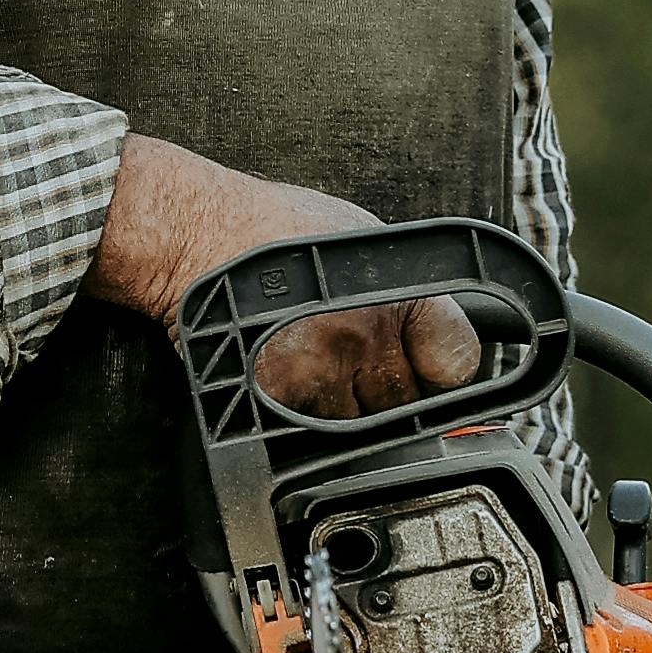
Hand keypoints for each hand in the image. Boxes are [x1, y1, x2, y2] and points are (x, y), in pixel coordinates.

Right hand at [88, 132, 481, 412]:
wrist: (193, 234)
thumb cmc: (267, 224)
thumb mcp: (358, 234)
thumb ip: (402, 285)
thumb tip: (430, 320)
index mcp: (402, 293)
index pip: (457, 361)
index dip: (441, 369)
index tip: (427, 369)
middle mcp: (370, 334)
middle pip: (405, 399)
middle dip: (383, 386)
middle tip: (350, 357)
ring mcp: (327, 369)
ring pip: (358, 423)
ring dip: (339, 404)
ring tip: (310, 360)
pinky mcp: (283, 396)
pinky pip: (309, 428)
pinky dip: (297, 411)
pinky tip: (282, 372)